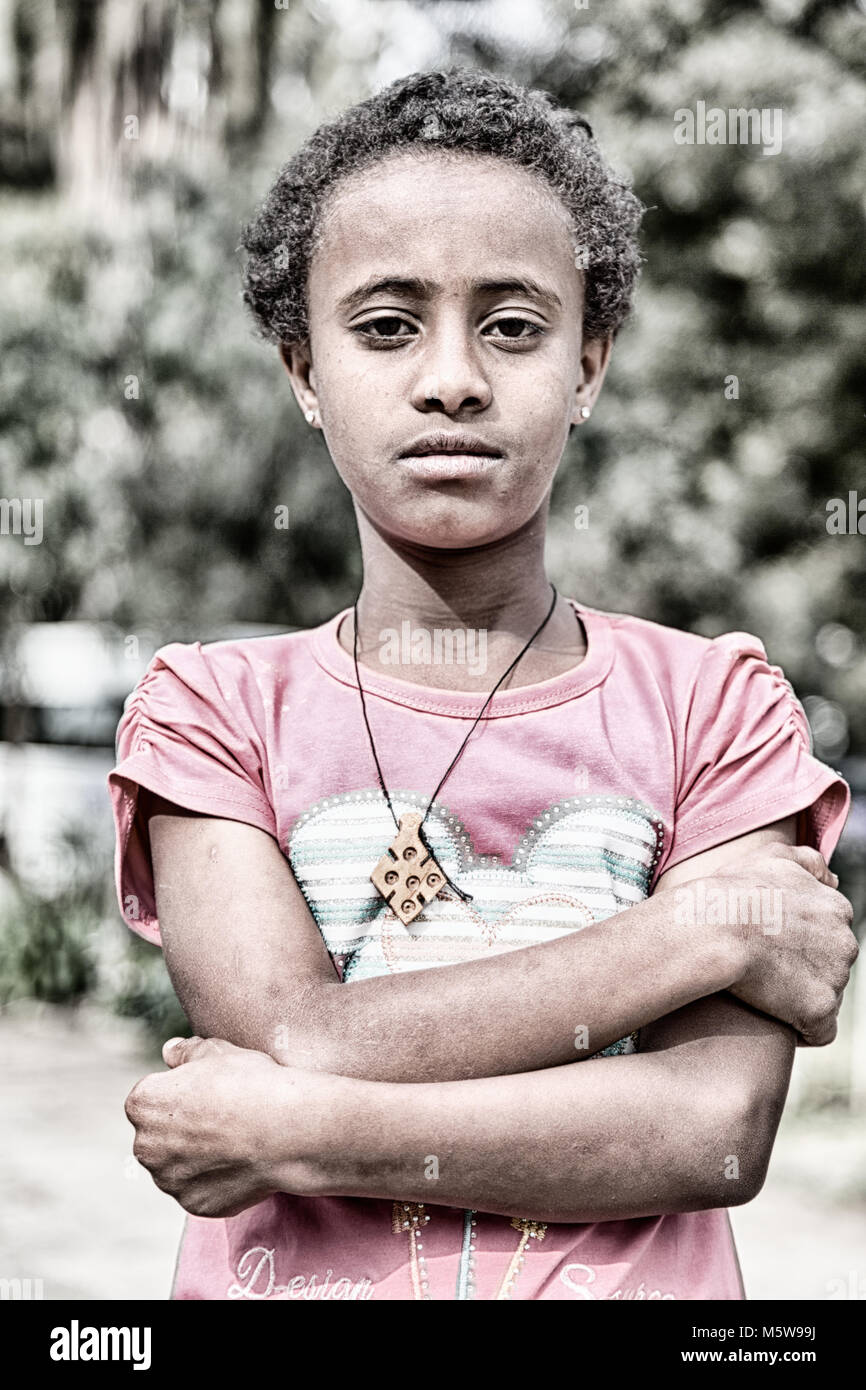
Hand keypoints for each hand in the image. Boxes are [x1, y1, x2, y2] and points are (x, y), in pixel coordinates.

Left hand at [124, 1036, 327, 1216]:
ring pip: (178, 1166)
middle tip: (222, 1116)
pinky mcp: (193, 1204)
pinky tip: (241, 1163)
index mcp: (143, 1104)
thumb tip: (169, 1051)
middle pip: (159, 1135)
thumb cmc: (250, 1083)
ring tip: (234, 1140)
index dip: (182, 1091)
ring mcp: (169, 1180)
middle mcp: (146, 1146)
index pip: (152, 1096)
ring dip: (196, 1157)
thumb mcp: (217, 1051)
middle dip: (182, 1128)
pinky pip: (200, 1190)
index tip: (209, 1091)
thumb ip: (185, 1052)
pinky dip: (216, 1181)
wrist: (286, 1129)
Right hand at [694, 844, 857, 1045]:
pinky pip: (818, 1030)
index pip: (828, 933)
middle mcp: (845, 943)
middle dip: (802, 968)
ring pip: (823, 996)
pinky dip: (800, 1029)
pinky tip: (771, 1018)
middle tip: (761, 968)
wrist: (715, 927)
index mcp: (836, 908)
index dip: (797, 941)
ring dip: (798, 997)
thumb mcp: (771, 856)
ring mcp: (835, 978)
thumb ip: (808, 861)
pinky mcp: (819, 1010)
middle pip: (829, 965)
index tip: (768, 943)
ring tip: (760, 992)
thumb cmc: (734, 890)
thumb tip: (832, 878)